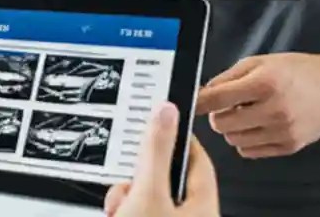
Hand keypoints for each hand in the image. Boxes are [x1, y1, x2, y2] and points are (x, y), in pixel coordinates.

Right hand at [104, 102, 218, 216]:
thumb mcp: (148, 193)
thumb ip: (157, 152)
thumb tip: (166, 113)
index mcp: (203, 205)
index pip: (197, 157)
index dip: (176, 136)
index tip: (159, 121)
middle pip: (166, 178)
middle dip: (140, 174)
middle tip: (126, 172)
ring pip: (148, 198)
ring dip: (127, 196)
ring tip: (118, 206)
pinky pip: (139, 213)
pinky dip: (125, 211)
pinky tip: (116, 214)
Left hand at [197, 53, 319, 158]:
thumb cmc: (297, 72)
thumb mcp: (259, 62)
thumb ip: (228, 78)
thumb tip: (202, 94)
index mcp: (265, 83)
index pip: (218, 99)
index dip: (199, 103)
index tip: (191, 104)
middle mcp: (274, 109)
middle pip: (223, 124)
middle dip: (219, 114)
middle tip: (230, 105)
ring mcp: (283, 131)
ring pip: (234, 140)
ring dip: (233, 128)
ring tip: (249, 113)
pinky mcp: (289, 146)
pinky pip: (250, 152)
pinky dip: (247, 140)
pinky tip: (259, 125)